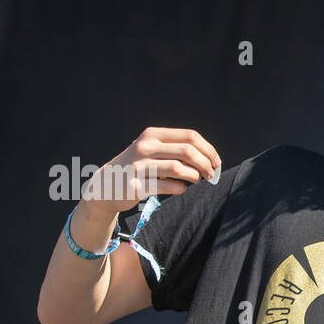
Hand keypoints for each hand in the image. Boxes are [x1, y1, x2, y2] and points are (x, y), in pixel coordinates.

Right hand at [79, 126, 221, 217]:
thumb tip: (210, 158)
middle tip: (211, 174)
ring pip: (179, 168)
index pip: (190, 136)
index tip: (216, 161)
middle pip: (188, 151)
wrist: (106, 184)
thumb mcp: (152, 150)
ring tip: (196, 180)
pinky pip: (168, 186)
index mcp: (152, 134)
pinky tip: (181, 188)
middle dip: (205, 164)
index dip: (208, 149)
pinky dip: (181, 188)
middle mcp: (145, 147)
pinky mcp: (136, 185)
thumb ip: (176, 149)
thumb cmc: (139, 167)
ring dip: (194, 176)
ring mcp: (139, 166)